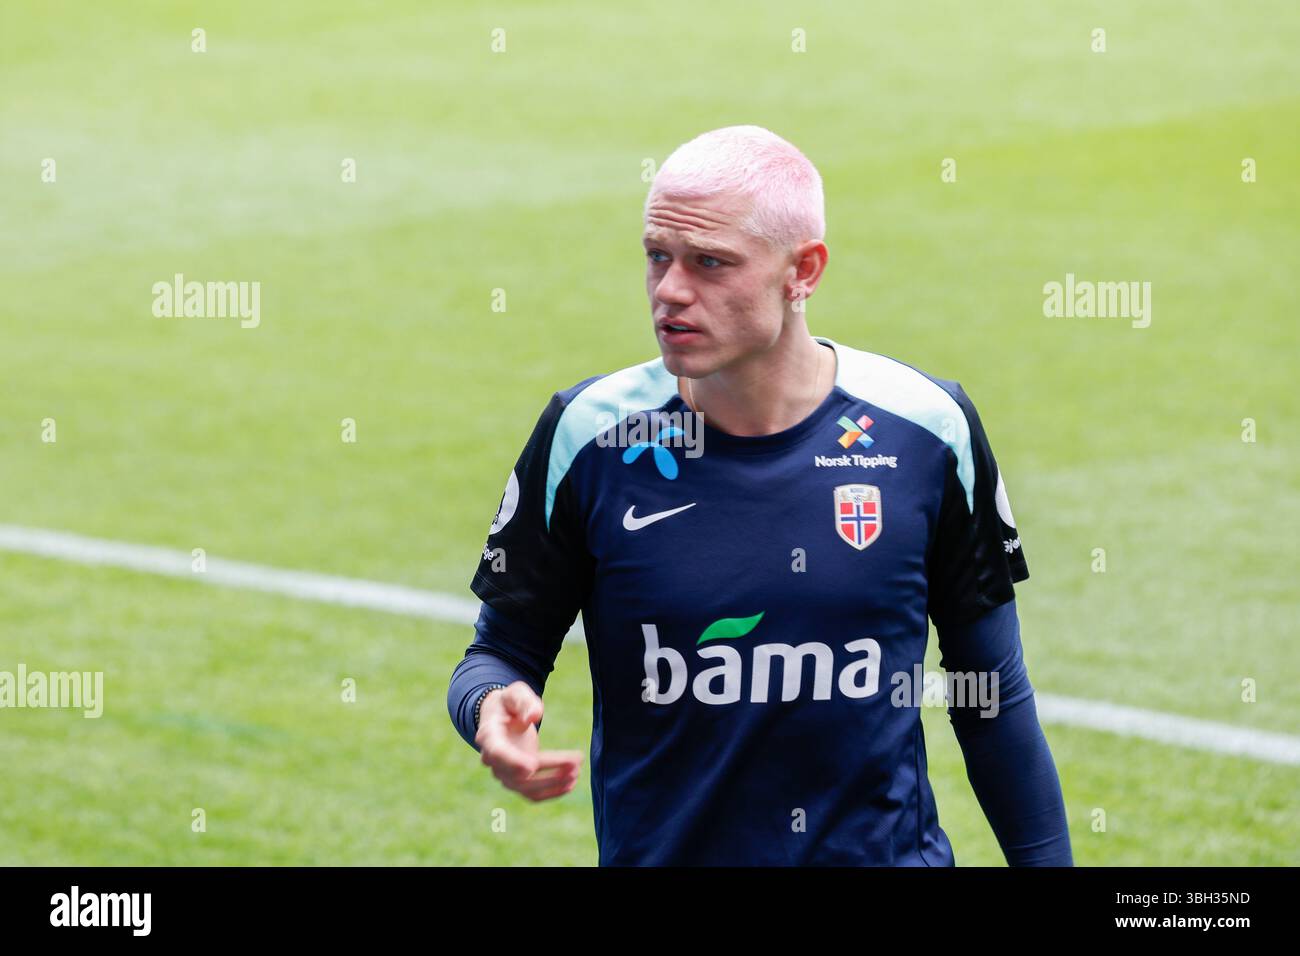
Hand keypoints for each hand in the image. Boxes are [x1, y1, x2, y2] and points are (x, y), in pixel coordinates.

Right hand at [475, 682, 582, 801]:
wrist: (501, 717)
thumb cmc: (509, 703)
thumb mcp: (515, 693)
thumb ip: (524, 702)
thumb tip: (534, 716)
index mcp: (489, 736)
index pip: (497, 753)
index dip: (513, 761)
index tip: (532, 766)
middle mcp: (492, 760)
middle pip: (518, 774)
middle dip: (547, 771)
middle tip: (575, 763)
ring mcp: (503, 774)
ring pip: (527, 788)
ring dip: (553, 784)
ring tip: (576, 772)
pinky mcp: (516, 781)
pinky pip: (532, 794)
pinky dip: (551, 793)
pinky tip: (570, 784)